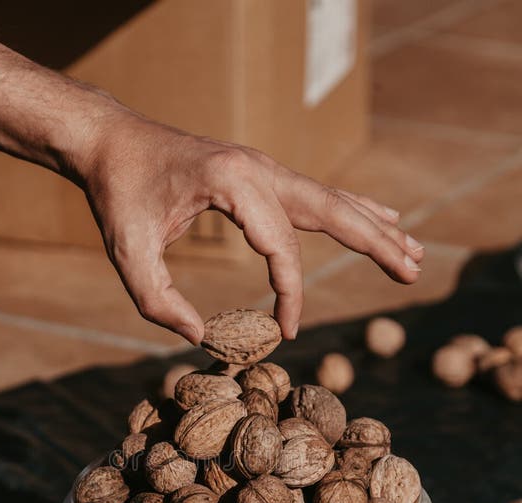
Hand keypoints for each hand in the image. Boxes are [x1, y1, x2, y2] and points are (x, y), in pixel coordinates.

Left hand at [76, 106, 423, 344]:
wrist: (112, 141)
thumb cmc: (118, 194)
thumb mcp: (127, 253)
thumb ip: (159, 301)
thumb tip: (200, 338)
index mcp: (232, 180)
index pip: (280, 246)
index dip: (289, 295)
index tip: (284, 332)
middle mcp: (258, 167)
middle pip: (331, 210)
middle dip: (375, 244)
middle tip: (413, 271)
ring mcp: (264, 167)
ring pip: (331, 201)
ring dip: (374, 227)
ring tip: (414, 253)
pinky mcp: (261, 174)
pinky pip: (315, 194)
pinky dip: (351, 209)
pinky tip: (380, 218)